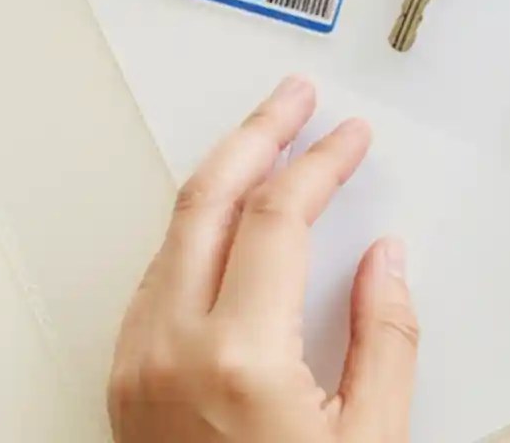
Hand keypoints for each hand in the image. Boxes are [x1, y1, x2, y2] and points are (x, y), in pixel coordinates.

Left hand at [108, 77, 418, 442]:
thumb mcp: (370, 440)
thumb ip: (385, 341)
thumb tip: (383, 263)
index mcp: (239, 360)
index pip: (278, 218)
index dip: (321, 163)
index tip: (348, 138)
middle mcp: (172, 352)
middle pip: (207, 201)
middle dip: (256, 134)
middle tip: (294, 100)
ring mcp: (138, 366)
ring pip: (173, 233)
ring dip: (223, 177)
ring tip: (265, 145)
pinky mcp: (125, 382)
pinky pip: (157, 278)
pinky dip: (197, 233)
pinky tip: (229, 219)